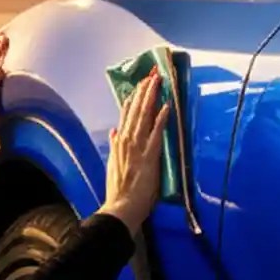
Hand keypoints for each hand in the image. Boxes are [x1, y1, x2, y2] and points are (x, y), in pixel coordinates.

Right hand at [100, 68, 170, 233]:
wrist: (121, 206)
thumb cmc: (119, 190)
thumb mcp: (113, 164)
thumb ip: (114, 146)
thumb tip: (114, 131)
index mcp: (119, 141)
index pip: (126, 113)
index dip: (133, 96)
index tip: (140, 83)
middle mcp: (127, 139)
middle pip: (136, 109)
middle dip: (144, 90)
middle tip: (152, 73)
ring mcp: (138, 146)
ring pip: (144, 115)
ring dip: (152, 97)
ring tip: (157, 81)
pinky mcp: (149, 154)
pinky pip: (157, 132)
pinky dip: (161, 118)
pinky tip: (166, 105)